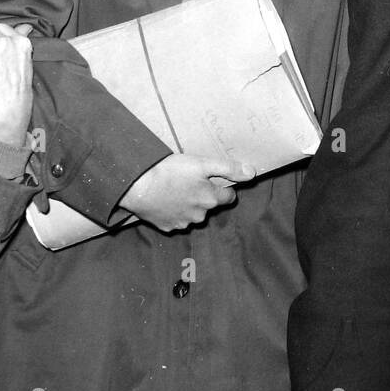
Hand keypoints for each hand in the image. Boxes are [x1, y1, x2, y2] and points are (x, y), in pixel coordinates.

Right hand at [118, 154, 254, 231]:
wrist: (137, 186)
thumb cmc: (170, 171)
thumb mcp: (202, 164)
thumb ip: (229, 169)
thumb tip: (252, 173)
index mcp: (211, 200)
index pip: (228, 197)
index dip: (223, 188)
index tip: (213, 180)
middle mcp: (200, 216)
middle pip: (209, 206)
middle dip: (203, 195)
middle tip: (189, 180)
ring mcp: (183, 223)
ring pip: (192, 213)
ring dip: (188, 204)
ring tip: (174, 189)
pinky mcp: (167, 227)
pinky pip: (175, 219)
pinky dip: (173, 211)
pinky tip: (164, 199)